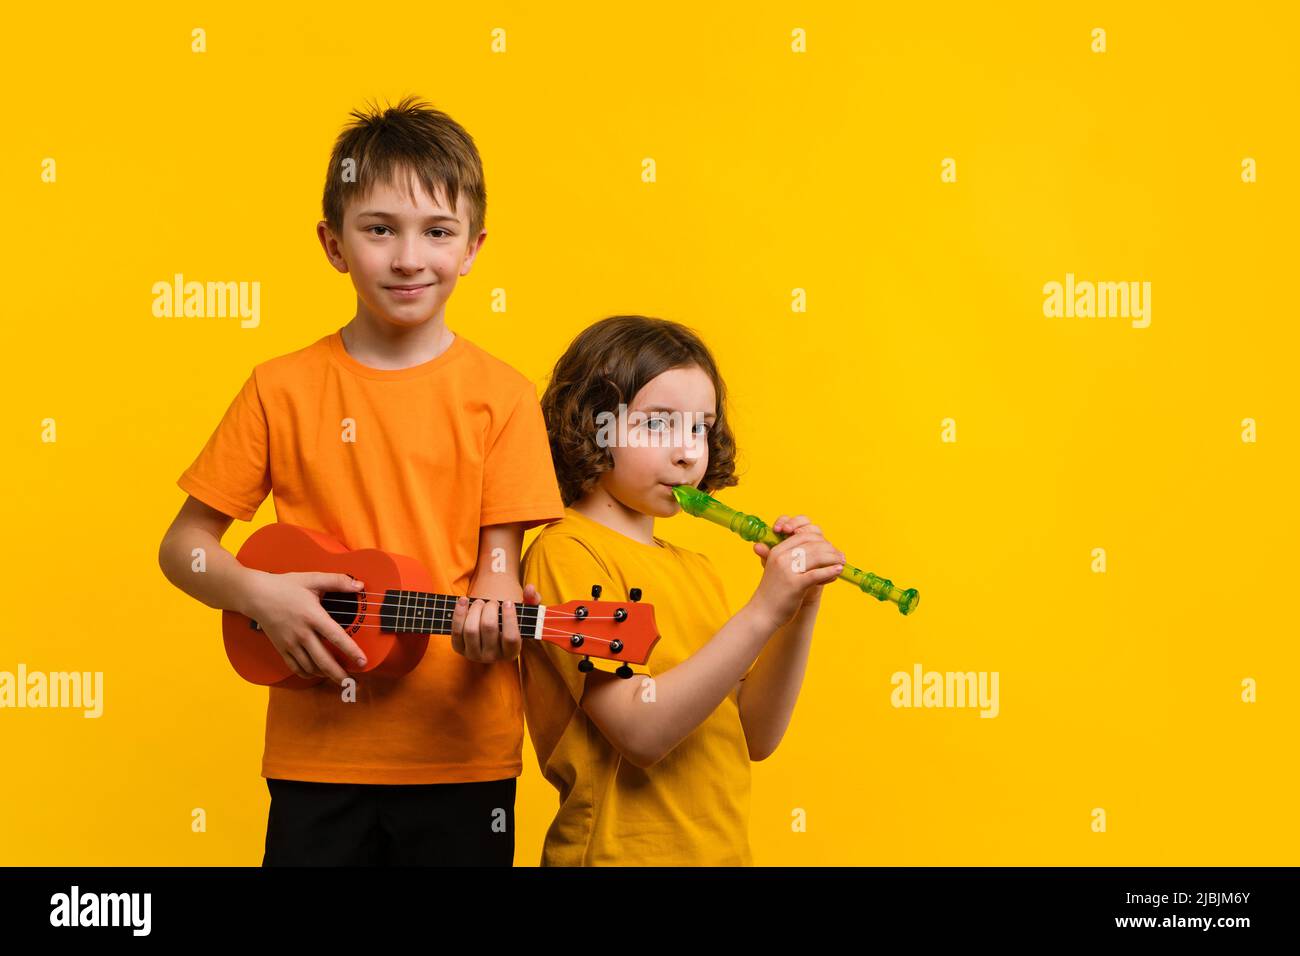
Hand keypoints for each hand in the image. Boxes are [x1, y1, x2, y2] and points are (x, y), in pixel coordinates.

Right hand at [243, 570, 368, 684]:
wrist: (255, 595)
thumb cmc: (284, 586)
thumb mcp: (312, 579)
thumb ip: (338, 581)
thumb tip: (360, 585)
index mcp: (312, 616)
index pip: (336, 637)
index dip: (351, 651)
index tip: (363, 662)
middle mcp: (302, 633)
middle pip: (323, 661)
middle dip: (340, 675)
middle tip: (353, 683)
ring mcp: (290, 643)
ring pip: (310, 668)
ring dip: (326, 675)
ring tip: (340, 678)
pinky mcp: (281, 648)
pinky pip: (296, 668)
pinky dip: (309, 674)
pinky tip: (318, 673)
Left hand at [450, 583, 540, 662]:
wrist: (490, 630)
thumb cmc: (509, 621)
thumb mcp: (524, 613)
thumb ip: (532, 600)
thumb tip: (530, 589)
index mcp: (511, 652)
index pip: (511, 638)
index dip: (509, 618)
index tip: (508, 602)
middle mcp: (492, 657)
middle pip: (489, 628)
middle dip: (490, 608)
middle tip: (492, 601)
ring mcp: (474, 655)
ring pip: (471, 629)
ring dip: (475, 609)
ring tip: (479, 602)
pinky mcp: (459, 649)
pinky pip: (456, 631)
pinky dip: (459, 613)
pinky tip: (463, 601)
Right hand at [749, 514, 844, 628]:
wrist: (762, 613)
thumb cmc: (774, 592)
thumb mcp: (779, 570)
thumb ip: (794, 559)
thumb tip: (819, 551)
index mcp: (777, 551)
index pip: (803, 536)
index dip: (820, 540)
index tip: (830, 547)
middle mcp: (781, 558)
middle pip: (813, 545)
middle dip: (830, 549)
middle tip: (841, 556)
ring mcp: (787, 570)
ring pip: (817, 557)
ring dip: (833, 558)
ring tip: (842, 562)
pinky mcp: (794, 584)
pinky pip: (817, 574)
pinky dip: (830, 571)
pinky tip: (838, 571)